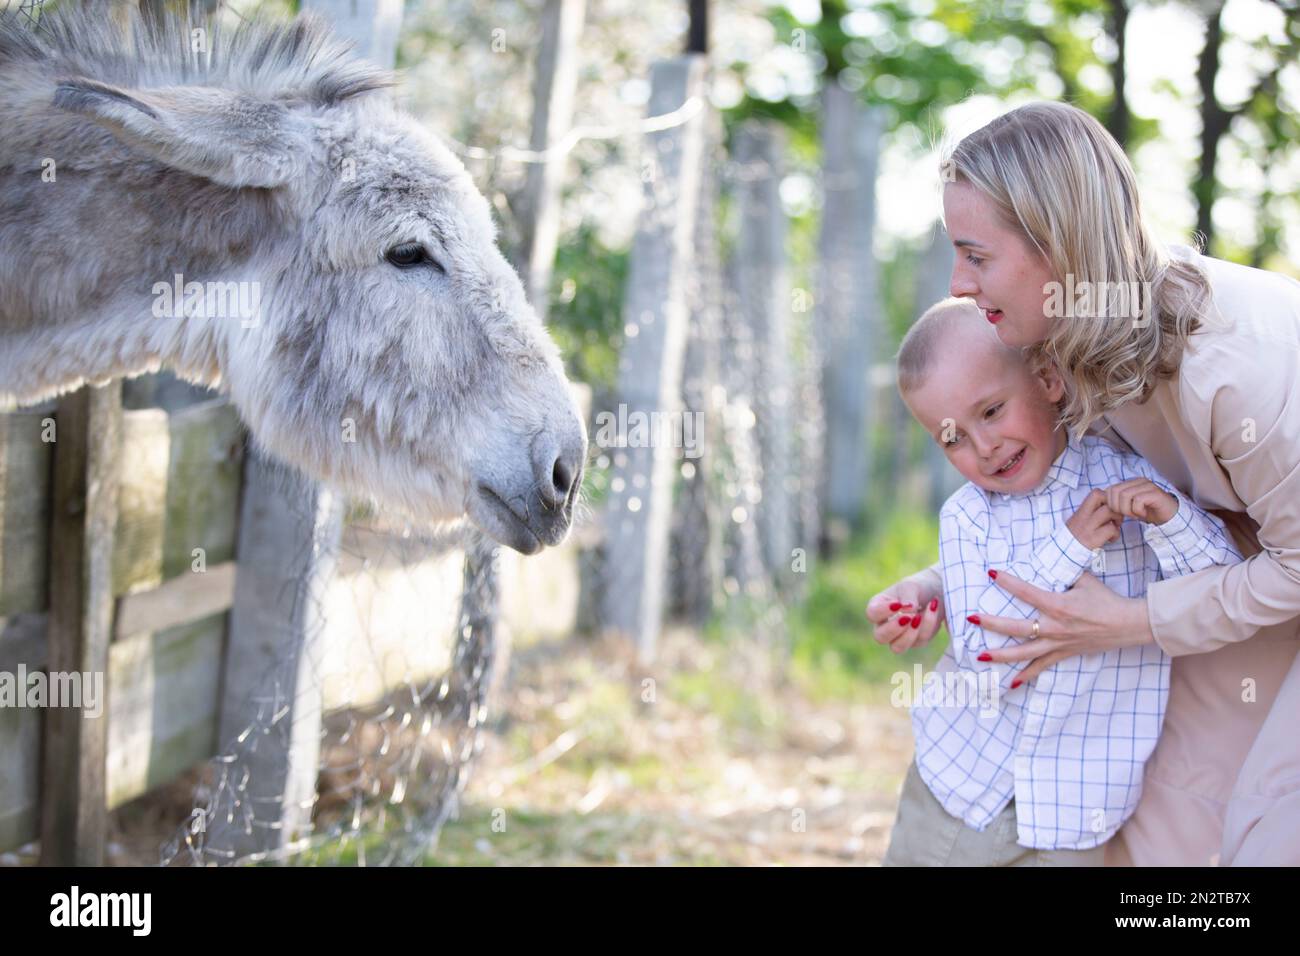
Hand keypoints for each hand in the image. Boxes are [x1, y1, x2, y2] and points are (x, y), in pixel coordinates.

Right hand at [867, 579, 943, 653]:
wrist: (939, 592)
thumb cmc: (919, 586)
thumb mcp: (912, 586)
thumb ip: (907, 597)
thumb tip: (909, 610)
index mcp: (878, 607)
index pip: (872, 614)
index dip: (883, 611)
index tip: (898, 604)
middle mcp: (885, 625)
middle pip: (880, 637)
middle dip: (894, 629)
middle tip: (907, 617)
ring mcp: (899, 636)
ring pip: (898, 647)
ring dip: (910, 634)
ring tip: (919, 617)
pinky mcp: (916, 642)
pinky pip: (920, 641)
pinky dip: (928, 625)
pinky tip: (933, 608)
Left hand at [973, 570, 1154, 684]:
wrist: (1128, 624)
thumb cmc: (1105, 599)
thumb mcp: (1084, 580)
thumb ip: (1063, 572)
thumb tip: (1046, 559)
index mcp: (1058, 605)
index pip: (1027, 592)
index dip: (1008, 582)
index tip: (991, 572)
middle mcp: (1054, 627)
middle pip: (1017, 627)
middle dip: (992, 624)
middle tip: (970, 618)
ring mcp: (1057, 644)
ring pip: (1024, 653)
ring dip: (1001, 655)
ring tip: (979, 656)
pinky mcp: (1063, 654)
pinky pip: (1041, 668)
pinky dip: (1026, 676)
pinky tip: (1009, 684)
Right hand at [1065, 489, 1121, 548]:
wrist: (1064, 551)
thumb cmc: (1076, 535)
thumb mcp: (1079, 519)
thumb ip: (1092, 511)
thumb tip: (1111, 505)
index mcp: (1082, 510)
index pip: (1096, 493)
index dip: (1108, 498)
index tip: (1110, 508)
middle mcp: (1084, 516)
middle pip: (1105, 499)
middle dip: (1116, 507)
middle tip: (1116, 517)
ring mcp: (1089, 526)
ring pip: (1109, 511)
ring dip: (1118, 519)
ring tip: (1115, 527)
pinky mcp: (1093, 538)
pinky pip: (1111, 530)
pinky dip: (1116, 534)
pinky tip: (1111, 538)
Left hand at [1105, 478, 1177, 524]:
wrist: (1169, 517)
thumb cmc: (1148, 511)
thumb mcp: (1129, 506)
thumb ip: (1118, 501)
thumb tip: (1103, 502)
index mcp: (1130, 483)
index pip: (1110, 490)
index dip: (1111, 504)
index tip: (1119, 514)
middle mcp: (1138, 481)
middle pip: (1115, 491)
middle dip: (1117, 507)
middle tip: (1127, 515)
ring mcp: (1147, 486)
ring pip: (1124, 495)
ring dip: (1127, 510)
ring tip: (1135, 515)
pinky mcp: (1155, 493)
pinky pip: (1137, 501)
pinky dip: (1137, 511)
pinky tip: (1144, 514)